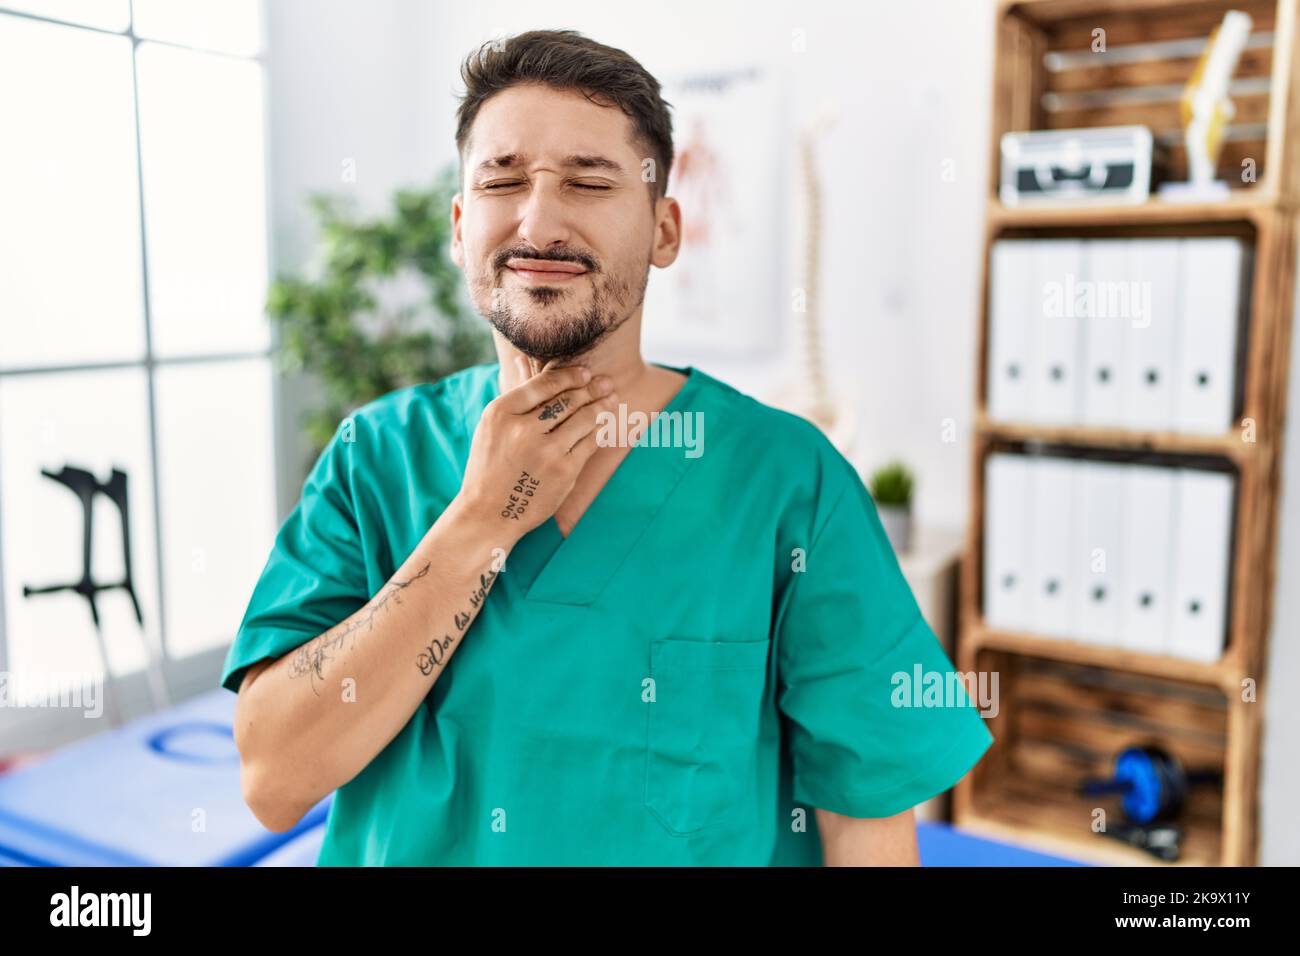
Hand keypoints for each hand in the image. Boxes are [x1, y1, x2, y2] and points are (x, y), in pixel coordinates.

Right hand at [455, 357, 618, 536]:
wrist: (488, 513)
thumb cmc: (490, 466)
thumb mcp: (492, 427)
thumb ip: (513, 394)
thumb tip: (522, 358)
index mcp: (501, 413)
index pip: (543, 384)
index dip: (569, 376)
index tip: (584, 372)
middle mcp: (522, 429)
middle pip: (567, 400)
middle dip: (591, 388)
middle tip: (605, 382)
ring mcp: (545, 451)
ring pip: (583, 419)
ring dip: (601, 407)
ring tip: (610, 400)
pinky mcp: (564, 470)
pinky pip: (589, 442)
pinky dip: (599, 430)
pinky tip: (603, 424)